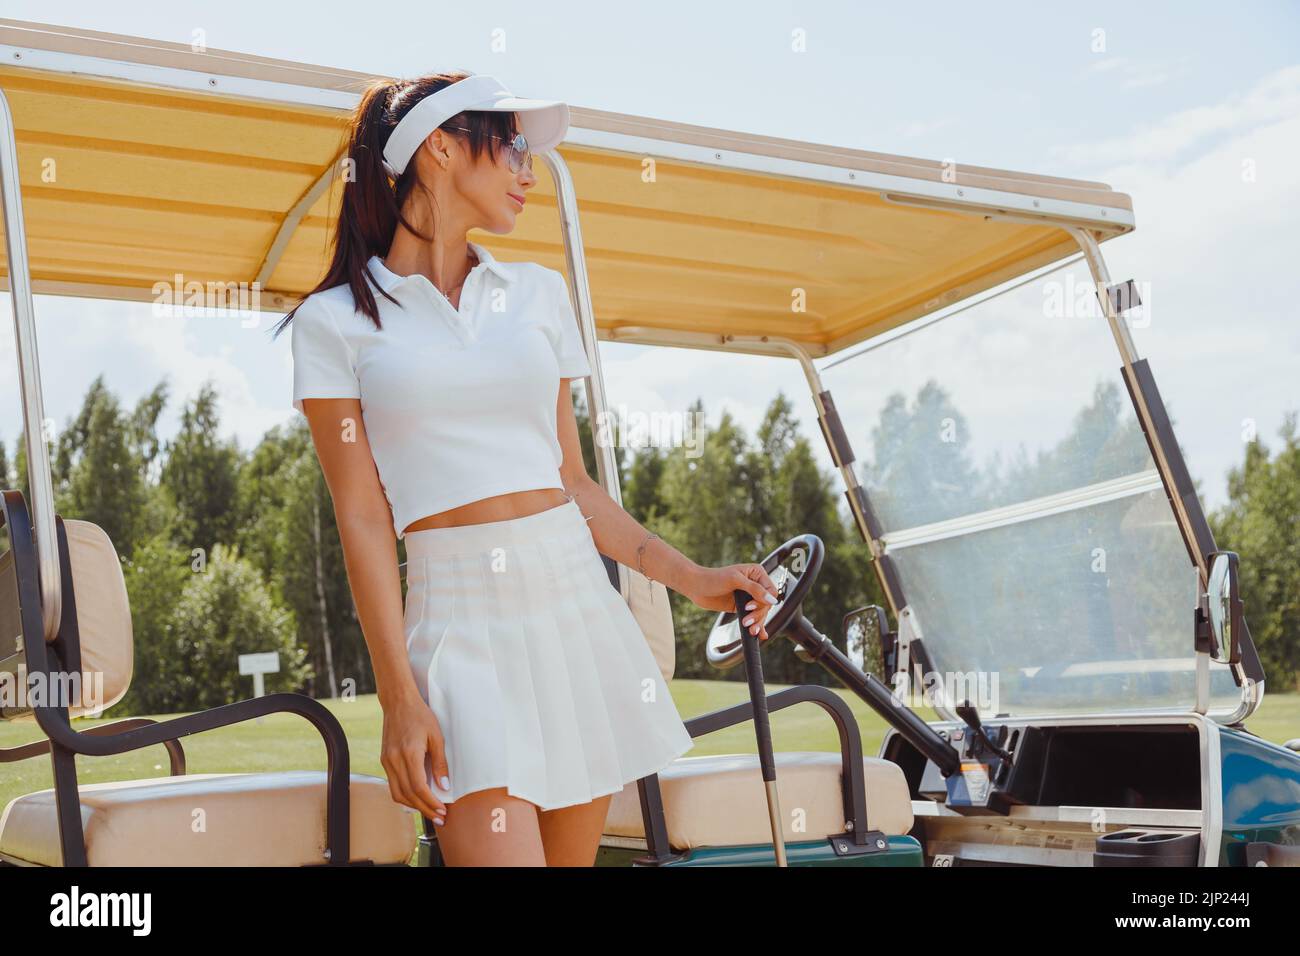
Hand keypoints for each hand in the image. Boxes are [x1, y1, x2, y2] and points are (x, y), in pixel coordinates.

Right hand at [380, 694, 449, 824]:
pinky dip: (404, 796)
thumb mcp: (437, 736)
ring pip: (397, 793)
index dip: (430, 802)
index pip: (418, 787)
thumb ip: (440, 762)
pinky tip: (416, 798)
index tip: (442, 810)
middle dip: (424, 809)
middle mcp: (394, 760)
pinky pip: (392, 784)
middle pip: (408, 794)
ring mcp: (387, 761)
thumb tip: (444, 785)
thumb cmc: (420, 715)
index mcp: (409, 753)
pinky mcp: (384, 760)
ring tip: (429, 811)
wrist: (398, 702)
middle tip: (439, 817)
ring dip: (413, 806)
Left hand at [684, 563, 780, 640]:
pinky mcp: (741, 607)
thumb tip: (772, 600)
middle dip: (758, 614)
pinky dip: (758, 625)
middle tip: (747, 622)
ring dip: (757, 622)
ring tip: (750, 630)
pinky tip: (761, 634)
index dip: (764, 601)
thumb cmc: (713, 578)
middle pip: (766, 604)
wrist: (695, 586)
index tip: (750, 606)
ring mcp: (748, 597)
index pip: (771, 591)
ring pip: (761, 612)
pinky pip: (753, 616)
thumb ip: (755, 589)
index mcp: (756, 573)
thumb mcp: (735, 580)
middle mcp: (755, 584)